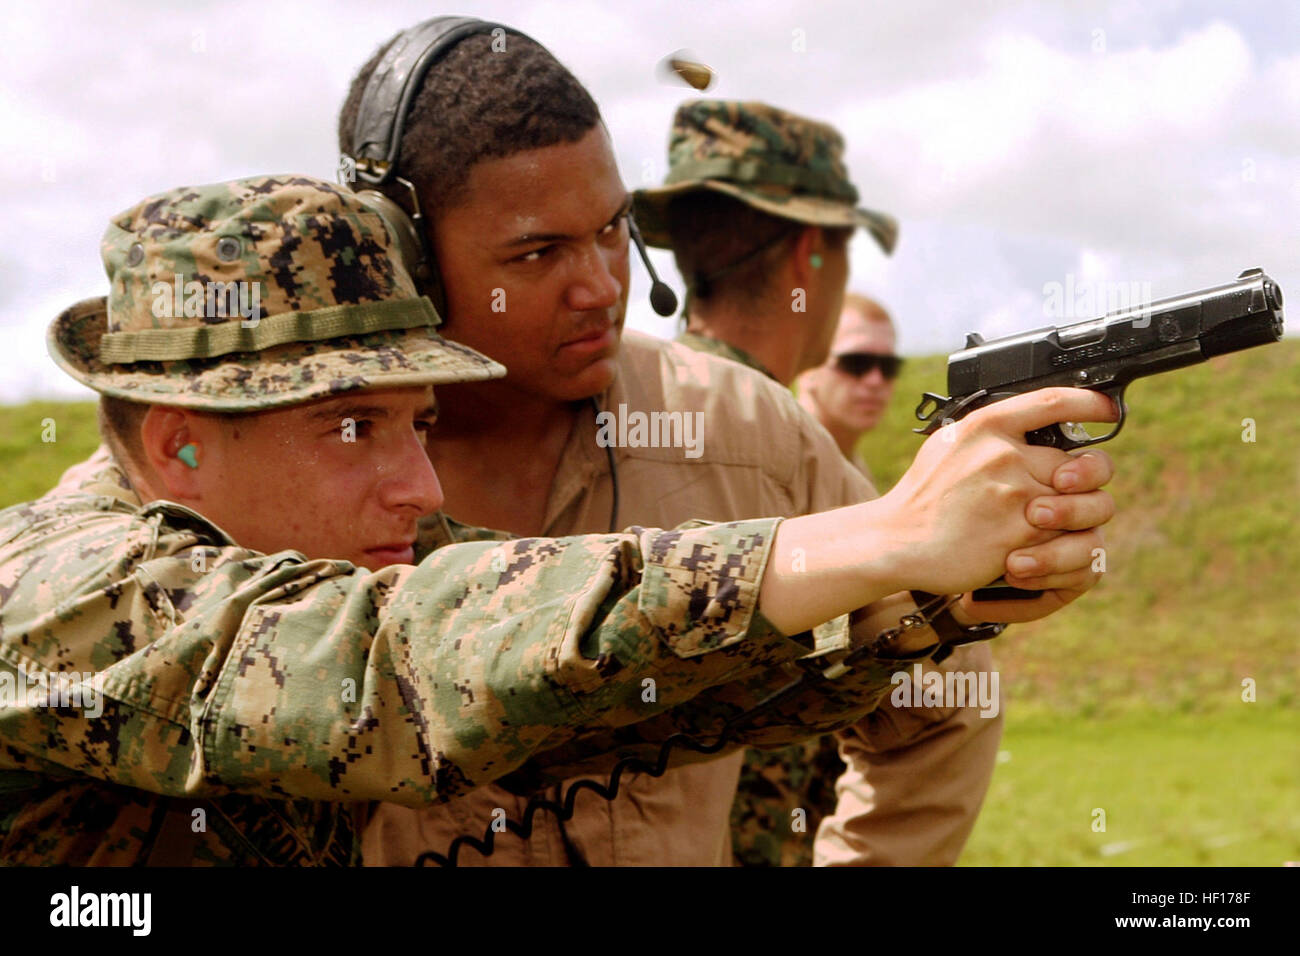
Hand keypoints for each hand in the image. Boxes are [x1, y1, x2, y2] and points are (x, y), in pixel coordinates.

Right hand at [875, 388, 1118, 595]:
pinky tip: (1034, 546)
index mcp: (986, 426)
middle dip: (1086, 482)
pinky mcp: (1020, 536)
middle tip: (1075, 490)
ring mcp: (1015, 497)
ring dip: (1076, 517)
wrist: (896, 541)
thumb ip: (992, 433)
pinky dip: (1057, 546)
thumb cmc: (923, 497)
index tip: (1108, 410)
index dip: (1092, 404)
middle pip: (1083, 463)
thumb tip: (1032, 424)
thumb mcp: (949, 444)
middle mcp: (1004, 456)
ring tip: (1054, 523)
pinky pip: (1064, 538)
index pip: (1055, 401)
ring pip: (1081, 504)